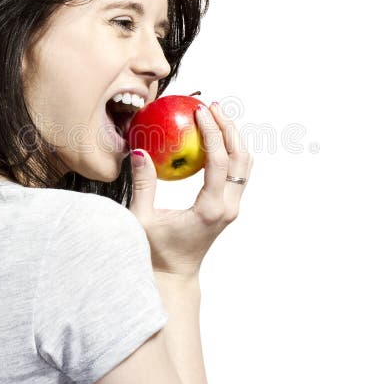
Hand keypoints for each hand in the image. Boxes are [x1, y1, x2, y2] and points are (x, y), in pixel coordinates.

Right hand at [128, 101, 253, 278]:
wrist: (174, 276)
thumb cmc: (154, 252)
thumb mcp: (142, 219)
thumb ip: (143, 184)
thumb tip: (139, 151)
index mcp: (210, 209)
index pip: (219, 162)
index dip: (212, 132)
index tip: (199, 111)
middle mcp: (227, 207)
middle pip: (241, 158)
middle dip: (228, 128)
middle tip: (210, 106)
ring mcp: (231, 208)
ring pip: (244, 165)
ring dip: (232, 138)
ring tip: (214, 116)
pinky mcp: (228, 207)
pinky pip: (236, 173)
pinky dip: (228, 151)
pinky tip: (211, 138)